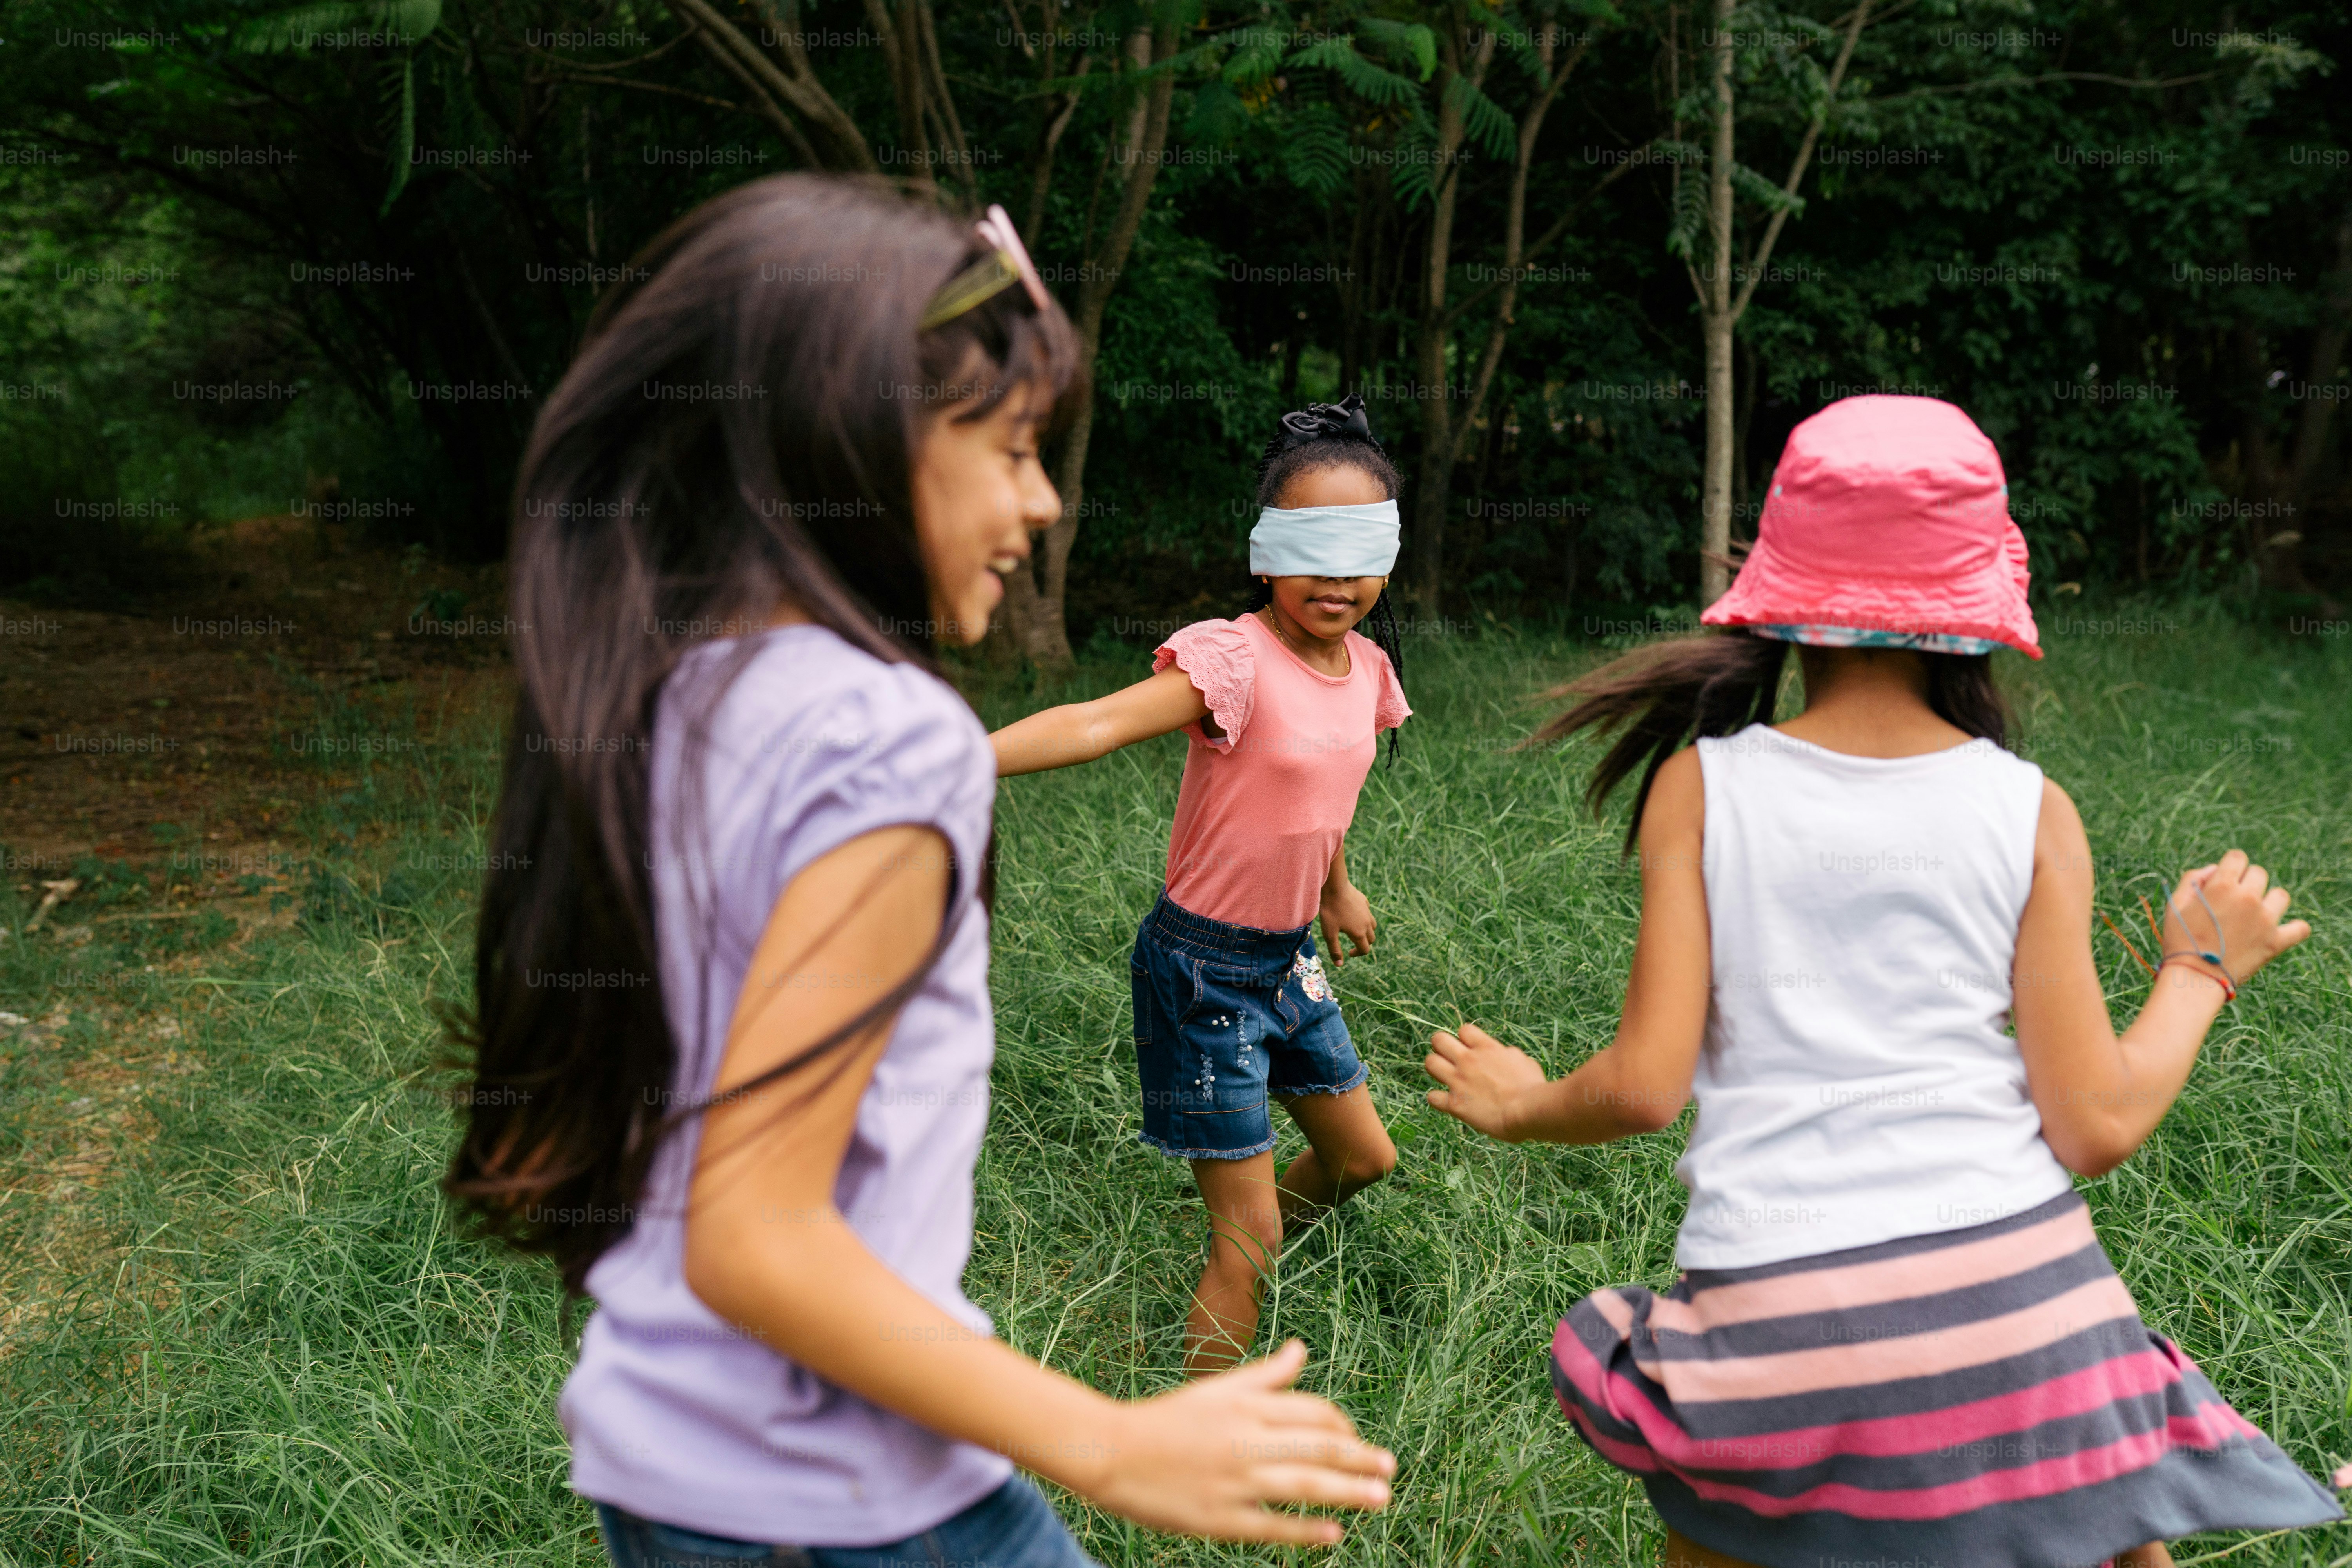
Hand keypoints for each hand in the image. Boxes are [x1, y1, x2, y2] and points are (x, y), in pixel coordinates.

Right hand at [1084, 1340, 1393, 1543]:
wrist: (1111, 1451)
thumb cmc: (1167, 1418)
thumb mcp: (1218, 1387)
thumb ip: (1265, 1374)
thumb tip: (1302, 1349)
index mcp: (1246, 1406)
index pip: (1312, 1413)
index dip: (1342, 1427)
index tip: (1358, 1441)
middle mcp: (1245, 1440)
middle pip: (1318, 1449)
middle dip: (1360, 1459)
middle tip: (1391, 1468)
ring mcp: (1233, 1481)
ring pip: (1304, 1486)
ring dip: (1348, 1492)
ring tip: (1381, 1497)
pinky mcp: (1219, 1518)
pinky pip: (1271, 1527)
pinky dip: (1305, 1530)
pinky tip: (1334, 1533)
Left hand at [1318, 882, 1374, 967]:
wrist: (1334, 887)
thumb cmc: (1330, 911)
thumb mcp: (1329, 933)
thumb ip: (1335, 950)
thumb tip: (1339, 965)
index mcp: (1359, 933)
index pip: (1365, 949)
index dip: (1358, 954)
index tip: (1349, 953)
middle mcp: (1366, 923)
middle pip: (1371, 939)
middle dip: (1364, 944)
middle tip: (1353, 944)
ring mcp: (1367, 911)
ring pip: (1373, 926)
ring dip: (1367, 932)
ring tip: (1355, 931)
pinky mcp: (1364, 901)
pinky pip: (1368, 913)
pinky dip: (1364, 918)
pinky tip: (1354, 914)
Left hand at [1423, 1023, 1547, 1141]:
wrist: (1527, 1111)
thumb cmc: (1532, 1087)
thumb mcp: (1524, 1061)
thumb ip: (1507, 1055)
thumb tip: (1504, 1054)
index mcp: (1486, 1047)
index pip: (1464, 1030)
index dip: (1465, 1039)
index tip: (1471, 1049)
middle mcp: (1468, 1060)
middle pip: (1439, 1039)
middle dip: (1441, 1046)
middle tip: (1450, 1058)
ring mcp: (1458, 1081)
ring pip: (1430, 1063)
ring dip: (1435, 1068)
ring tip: (1444, 1076)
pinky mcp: (1455, 1103)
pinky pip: (1432, 1097)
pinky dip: (1437, 1099)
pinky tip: (1447, 1102)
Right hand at [2161, 850, 2309, 990]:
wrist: (2194, 977)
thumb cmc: (2180, 940)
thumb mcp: (2175, 904)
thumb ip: (2192, 878)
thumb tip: (2214, 869)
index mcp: (2221, 886)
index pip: (2237, 857)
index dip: (2230, 866)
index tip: (2225, 880)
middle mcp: (2247, 898)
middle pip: (2259, 873)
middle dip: (2247, 882)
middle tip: (2235, 902)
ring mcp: (2265, 919)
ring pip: (2280, 895)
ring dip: (2269, 901)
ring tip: (2256, 915)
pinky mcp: (2276, 941)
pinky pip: (2300, 928)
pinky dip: (2295, 928)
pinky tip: (2281, 930)